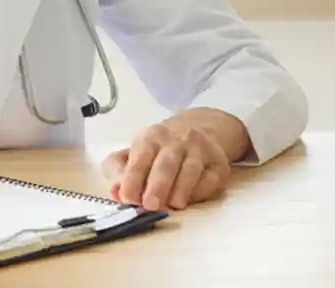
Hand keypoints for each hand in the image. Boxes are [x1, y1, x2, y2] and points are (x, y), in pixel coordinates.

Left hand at [102, 111, 244, 210]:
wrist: (199, 129)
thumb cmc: (160, 149)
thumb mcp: (135, 152)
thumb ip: (120, 171)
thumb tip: (115, 192)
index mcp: (150, 138)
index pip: (140, 157)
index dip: (132, 178)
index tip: (127, 197)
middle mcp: (176, 140)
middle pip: (166, 163)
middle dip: (158, 185)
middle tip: (150, 205)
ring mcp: (200, 150)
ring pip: (191, 169)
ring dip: (181, 188)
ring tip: (174, 205)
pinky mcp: (218, 163)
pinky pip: (211, 178)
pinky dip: (201, 190)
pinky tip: (192, 200)